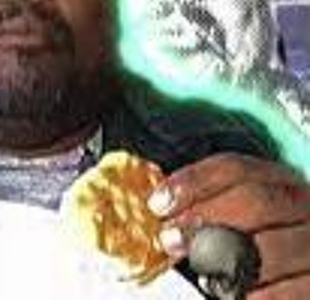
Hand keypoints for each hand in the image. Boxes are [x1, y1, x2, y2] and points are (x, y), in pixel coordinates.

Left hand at [147, 153, 309, 298]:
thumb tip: (161, 205)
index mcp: (278, 181)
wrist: (296, 270)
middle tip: (169, 238)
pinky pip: (288, 292)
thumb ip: (210, 202)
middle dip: (205, 217)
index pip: (234, 168)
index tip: (159, 203)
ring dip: (222, 258)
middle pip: (255, 200)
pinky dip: (254, 294)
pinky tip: (230, 294)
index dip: (192, 182)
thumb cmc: (259, 237)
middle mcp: (302, 205)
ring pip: (271, 246)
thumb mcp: (240, 209)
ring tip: (195, 269)